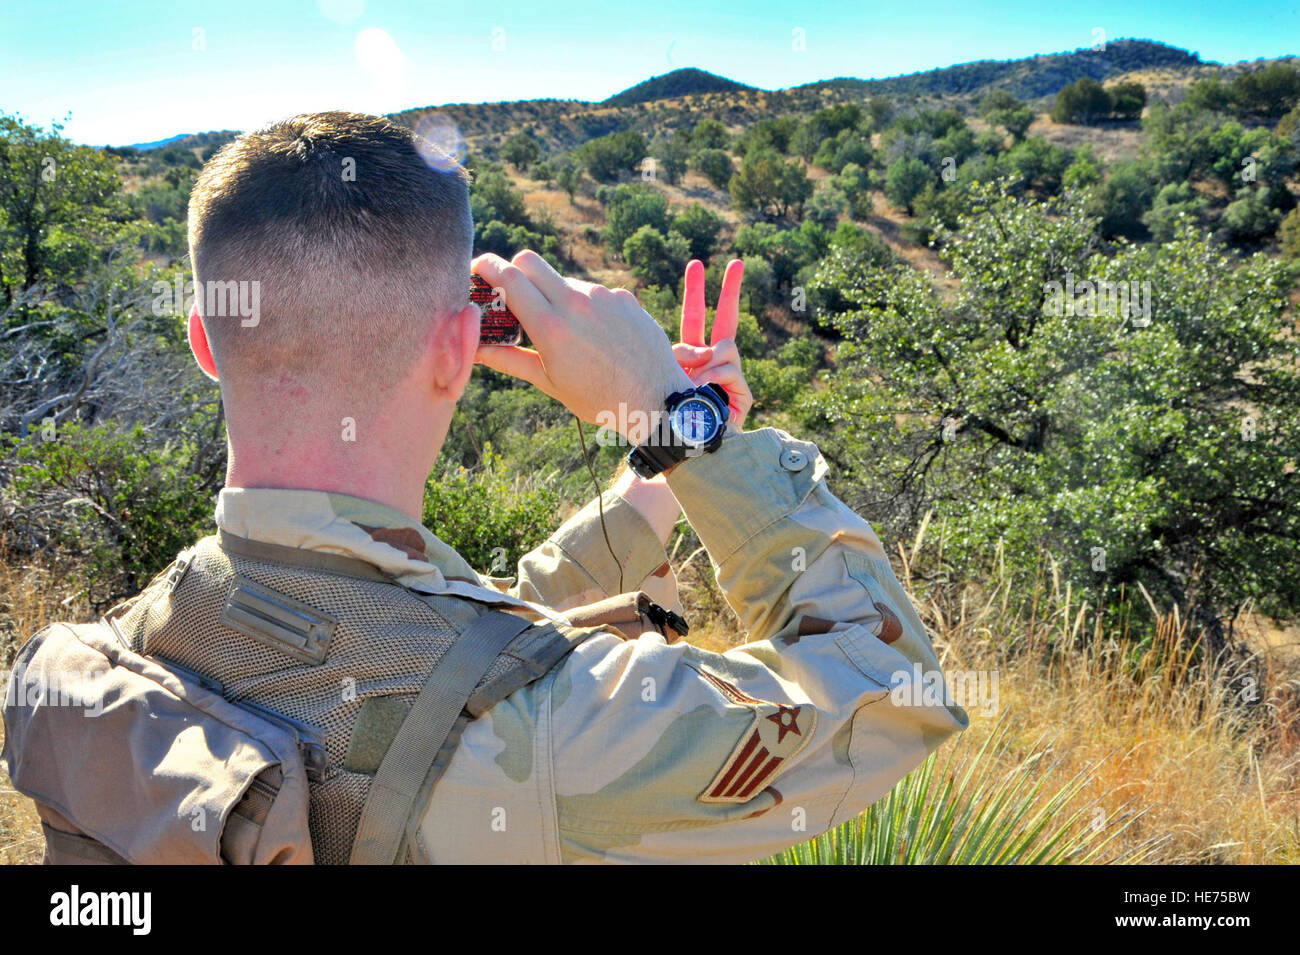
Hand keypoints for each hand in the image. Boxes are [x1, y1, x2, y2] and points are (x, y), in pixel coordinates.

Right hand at [472, 250, 692, 440]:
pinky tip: (595, 334)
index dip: (486, 266)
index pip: (508, 277)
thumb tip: (475, 349)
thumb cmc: (598, 399)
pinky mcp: (625, 296)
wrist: (656, 400)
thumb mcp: (550, 383)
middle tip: (511, 295)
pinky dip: (584, 305)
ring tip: (564, 331)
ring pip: (563, 279)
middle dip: (514, 270)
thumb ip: (510, 359)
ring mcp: (604, 296)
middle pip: (530, 261)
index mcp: (551, 327)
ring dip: (552, 293)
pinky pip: (593, 291)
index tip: (476, 269)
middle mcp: (576, 303)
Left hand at [672, 258, 752, 433]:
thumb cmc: (667, 417)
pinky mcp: (743, 395)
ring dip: (706, 361)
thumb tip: (698, 350)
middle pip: (725, 320)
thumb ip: (678, 355)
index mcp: (692, 357)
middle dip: (730, 290)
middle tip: (736, 262)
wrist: (681, 453)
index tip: (696, 264)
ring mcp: (731, 378)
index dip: (696, 292)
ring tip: (693, 385)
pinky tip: (706, 394)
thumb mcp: (664, 377)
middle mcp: (715, 364)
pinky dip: (714, 379)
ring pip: (725, 346)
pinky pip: (730, 369)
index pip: (695, 318)